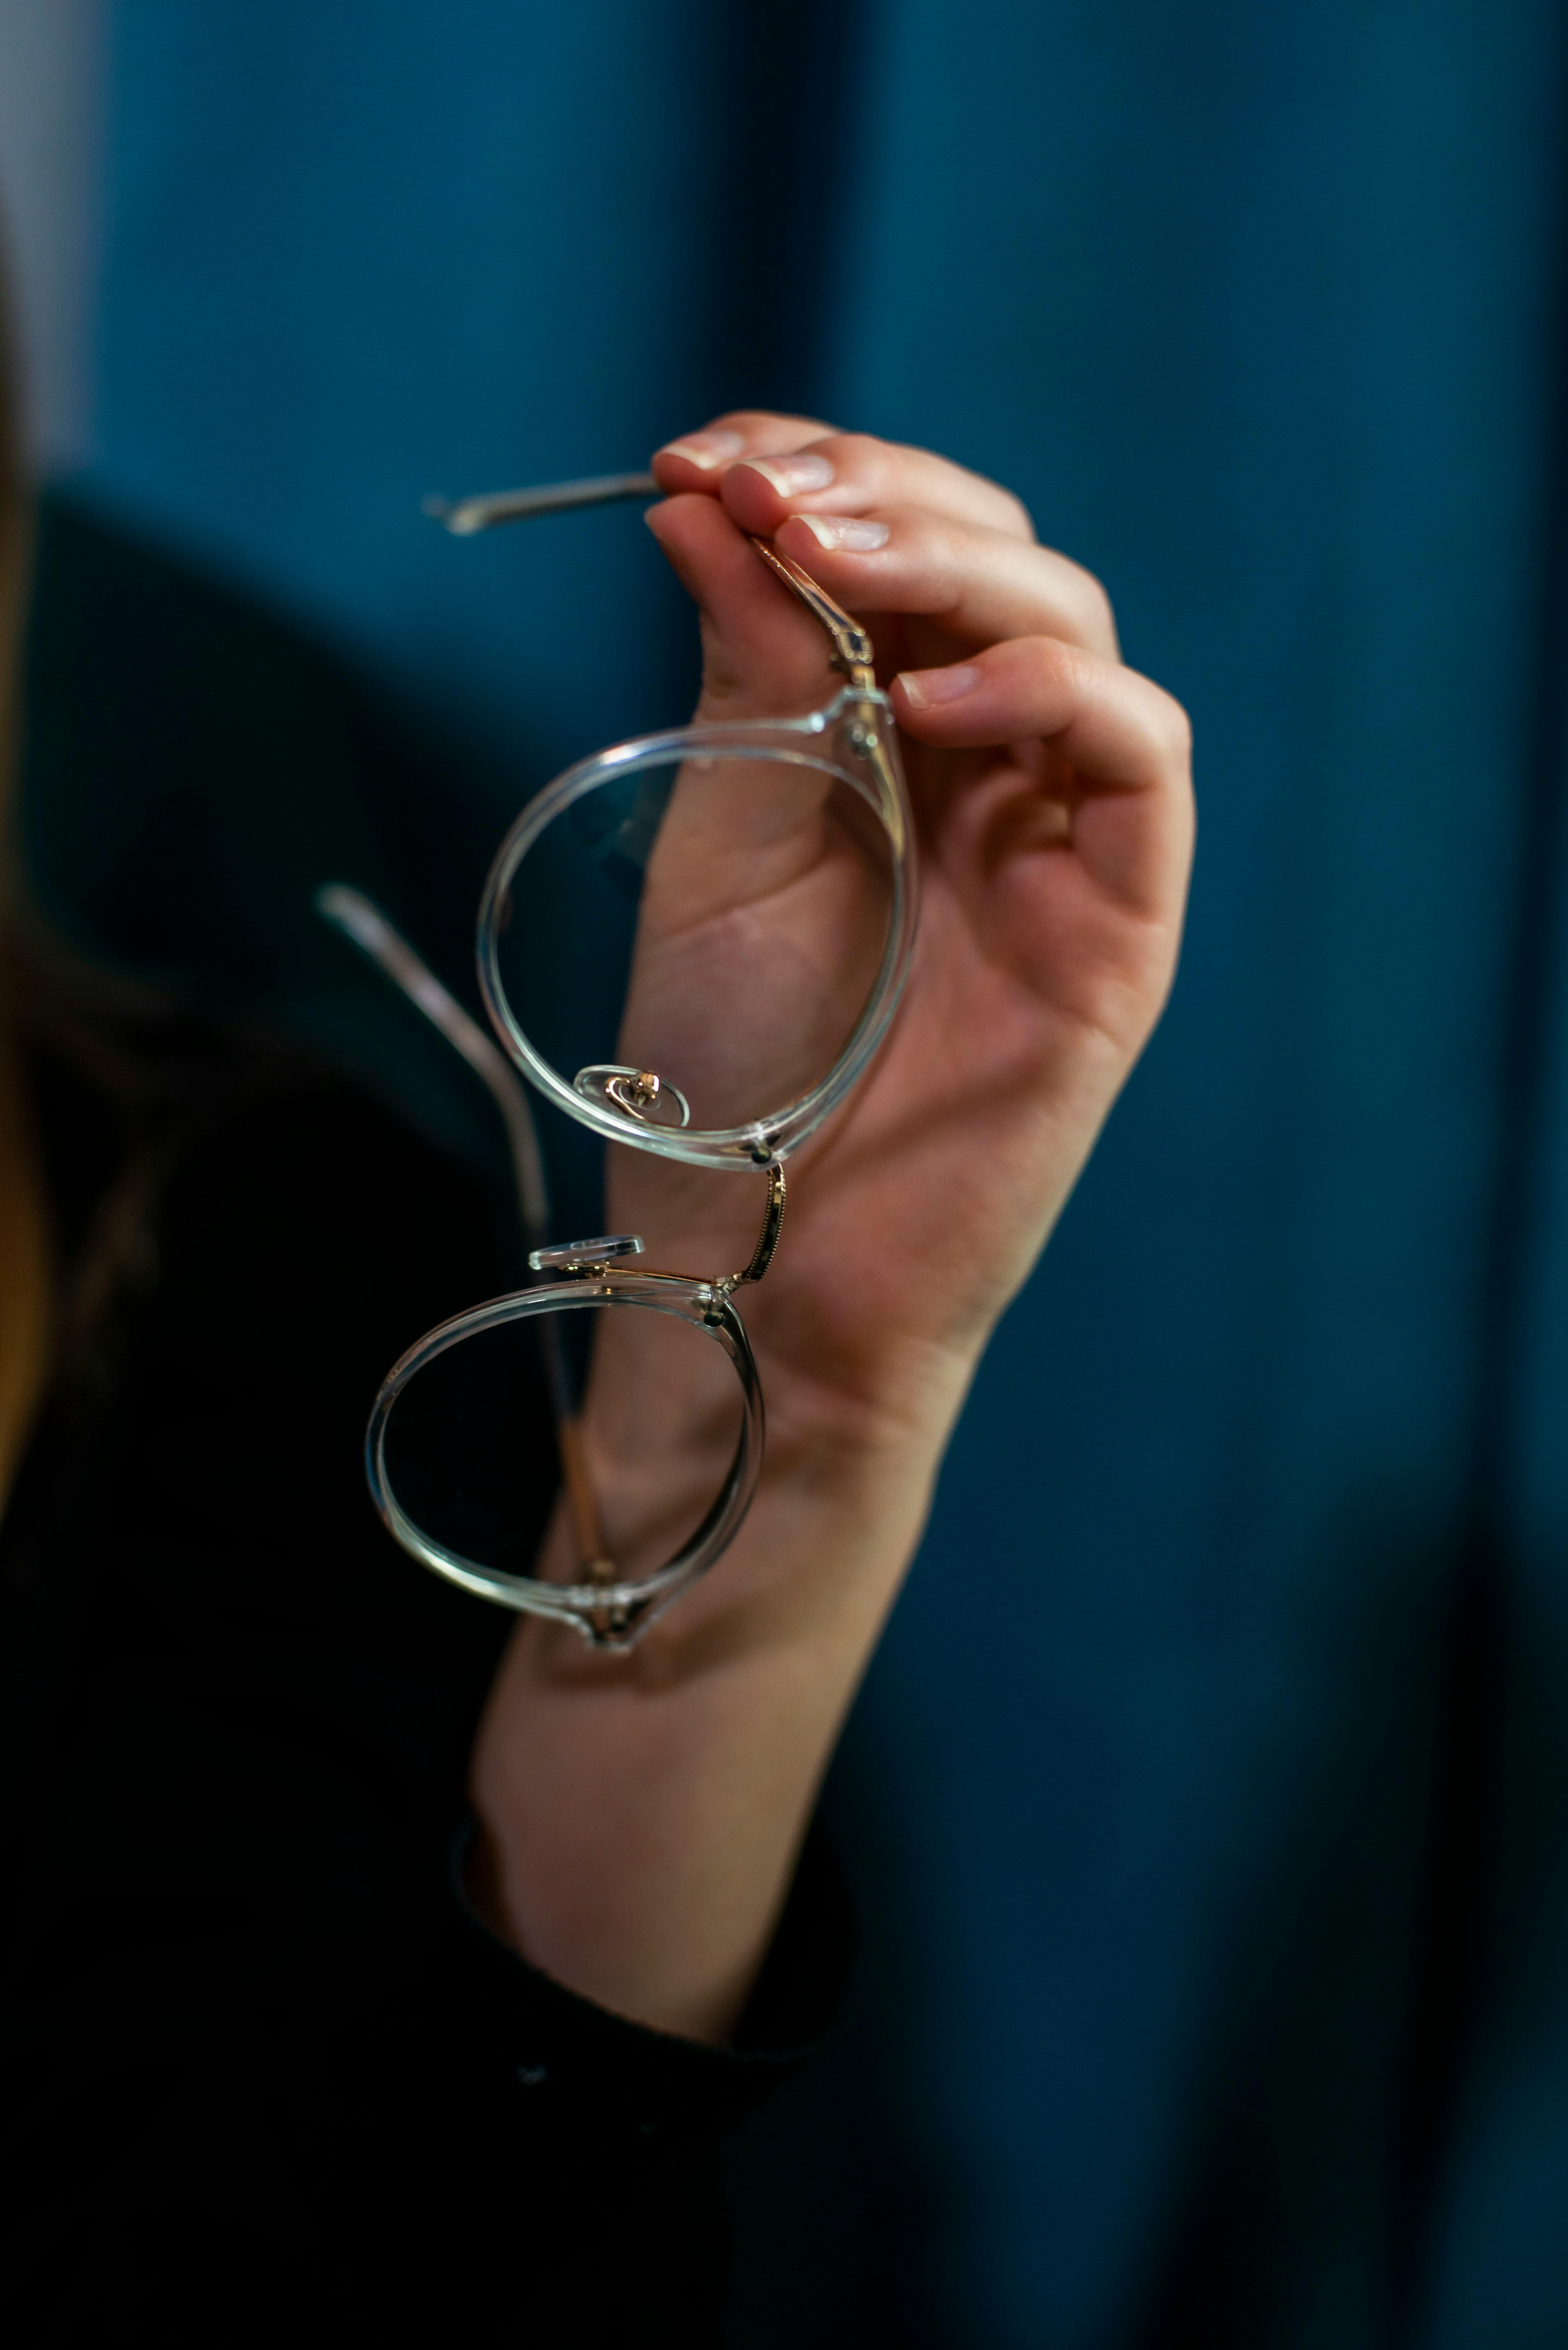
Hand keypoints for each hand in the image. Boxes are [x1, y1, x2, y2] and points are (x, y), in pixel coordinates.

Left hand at [594, 415, 1191, 1532]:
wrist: (754, 1262)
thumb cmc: (726, 1077)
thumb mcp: (713, 844)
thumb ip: (743, 679)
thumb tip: (707, 502)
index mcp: (882, 751)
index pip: (893, 562)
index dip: (815, 479)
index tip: (700, 456)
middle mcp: (984, 779)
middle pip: (996, 565)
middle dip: (883, 495)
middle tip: (769, 484)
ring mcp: (1060, 847)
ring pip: (1076, 631)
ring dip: (964, 563)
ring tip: (840, 553)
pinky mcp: (1119, 927)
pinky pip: (1141, 761)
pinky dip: (1056, 693)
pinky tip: (939, 696)